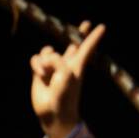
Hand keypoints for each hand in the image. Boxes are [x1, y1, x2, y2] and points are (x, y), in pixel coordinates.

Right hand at [29, 21, 105, 137]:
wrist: (53, 113)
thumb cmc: (64, 96)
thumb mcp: (65, 75)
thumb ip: (57, 61)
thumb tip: (46, 56)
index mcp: (77, 65)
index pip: (87, 47)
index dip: (94, 37)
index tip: (102, 27)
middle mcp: (66, 64)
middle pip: (72, 44)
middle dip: (77, 34)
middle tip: (86, 24)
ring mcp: (53, 67)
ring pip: (47, 51)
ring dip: (45, 58)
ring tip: (45, 72)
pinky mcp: (40, 71)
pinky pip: (36, 58)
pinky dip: (36, 64)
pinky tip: (39, 74)